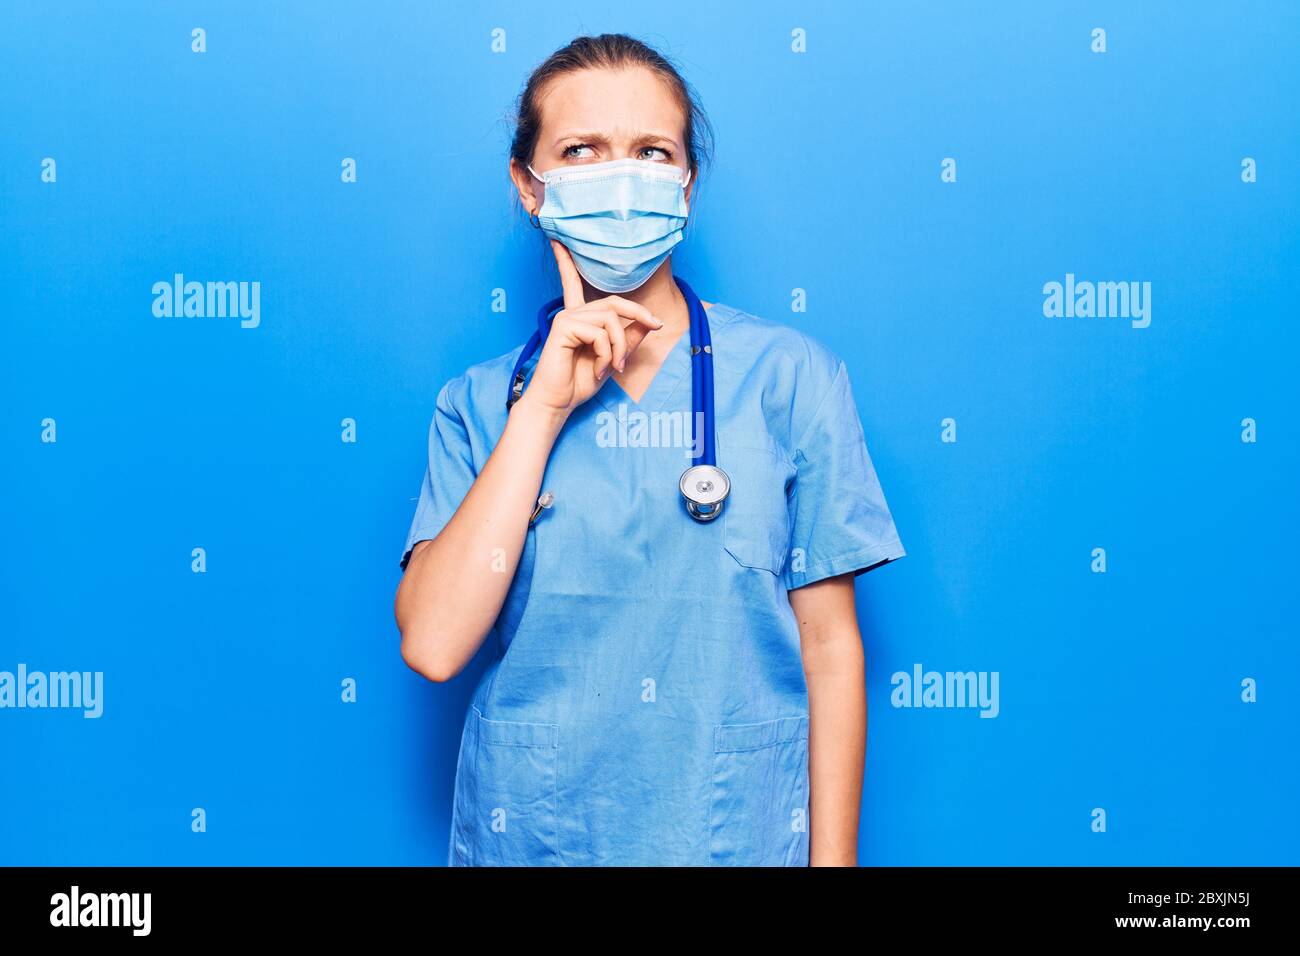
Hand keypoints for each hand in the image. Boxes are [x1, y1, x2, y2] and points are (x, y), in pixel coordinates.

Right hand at [518, 239, 663, 414]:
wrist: (558, 403)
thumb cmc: (580, 383)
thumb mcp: (613, 359)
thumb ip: (628, 338)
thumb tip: (650, 320)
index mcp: (579, 318)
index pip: (574, 284)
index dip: (567, 263)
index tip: (558, 241)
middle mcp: (571, 313)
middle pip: (614, 303)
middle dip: (639, 315)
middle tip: (656, 328)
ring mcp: (566, 318)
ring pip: (611, 319)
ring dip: (620, 346)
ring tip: (615, 367)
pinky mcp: (563, 327)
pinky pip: (599, 333)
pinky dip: (607, 353)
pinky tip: (600, 369)